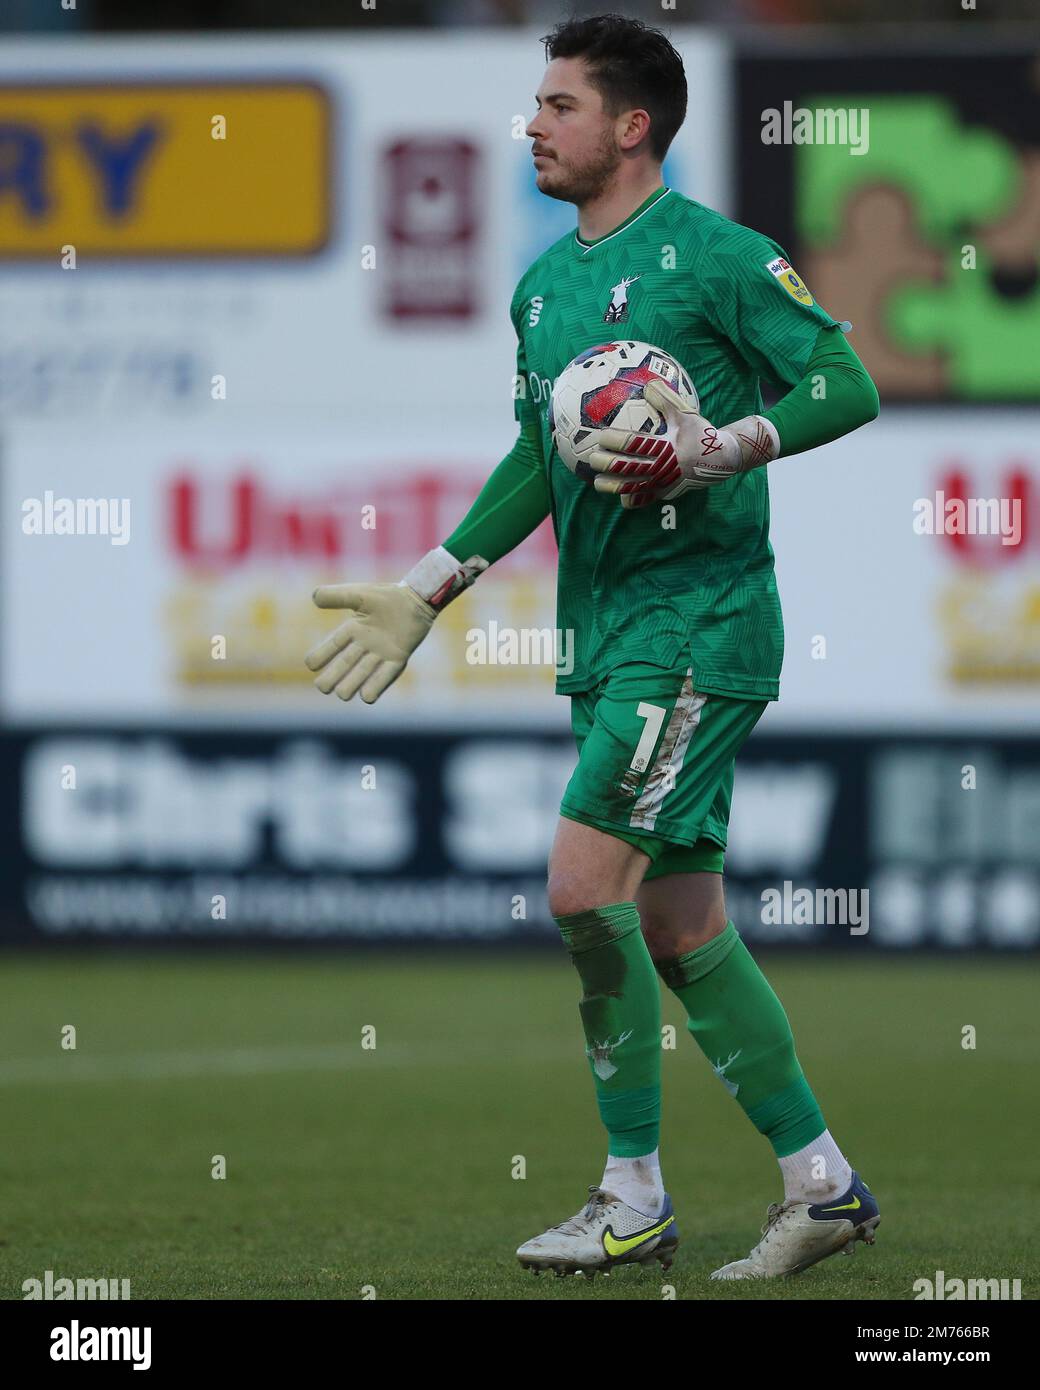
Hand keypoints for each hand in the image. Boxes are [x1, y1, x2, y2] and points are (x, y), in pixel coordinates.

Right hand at [305, 581, 435, 703]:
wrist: (417, 599)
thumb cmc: (387, 596)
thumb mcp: (359, 594)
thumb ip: (337, 595)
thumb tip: (314, 596)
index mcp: (353, 629)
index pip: (333, 645)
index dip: (321, 655)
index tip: (311, 665)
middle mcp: (364, 645)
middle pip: (345, 665)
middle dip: (333, 677)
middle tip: (323, 687)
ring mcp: (381, 653)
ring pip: (362, 673)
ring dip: (351, 684)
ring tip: (342, 694)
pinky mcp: (398, 658)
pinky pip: (386, 675)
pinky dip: (377, 686)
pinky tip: (366, 697)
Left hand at [585, 379, 778, 509]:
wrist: (721, 459)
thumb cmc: (701, 433)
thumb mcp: (686, 413)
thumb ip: (665, 400)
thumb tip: (648, 384)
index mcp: (667, 446)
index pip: (634, 443)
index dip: (615, 440)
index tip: (601, 436)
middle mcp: (664, 467)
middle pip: (628, 467)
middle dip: (607, 463)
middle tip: (592, 458)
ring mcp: (664, 483)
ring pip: (633, 487)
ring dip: (613, 485)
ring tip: (596, 482)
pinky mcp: (667, 493)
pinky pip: (646, 499)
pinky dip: (631, 499)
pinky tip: (620, 497)